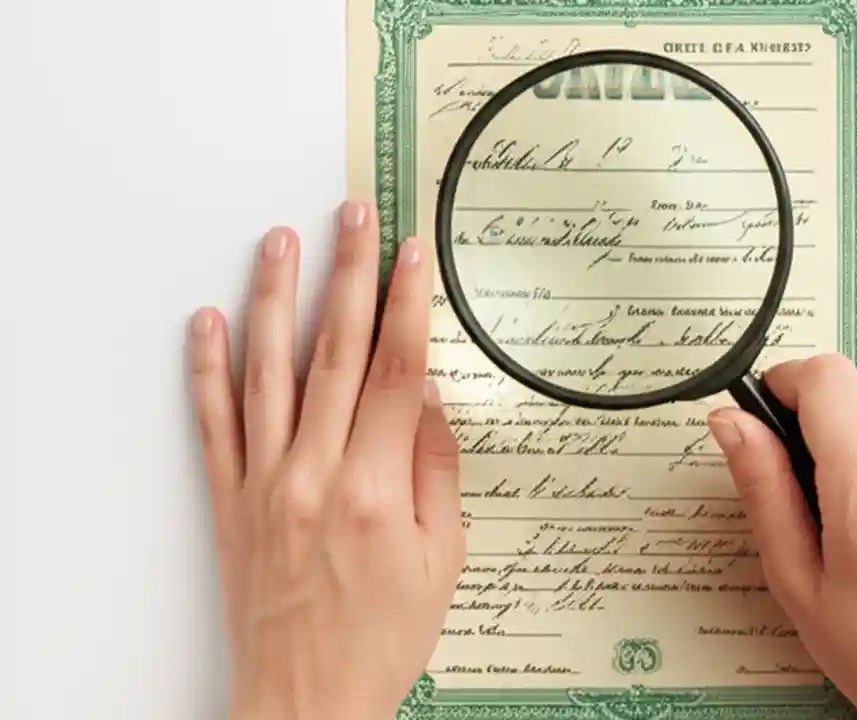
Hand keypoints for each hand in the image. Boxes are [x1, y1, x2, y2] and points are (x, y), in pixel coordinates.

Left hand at [187, 200, 464, 719]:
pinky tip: (205, 321)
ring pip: (270, 373)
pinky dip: (207, 368)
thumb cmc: (383, 638)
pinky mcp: (232, 502)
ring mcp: (267, 484)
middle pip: (336, 354)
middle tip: (352, 216)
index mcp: (380, 490)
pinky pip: (215, 423)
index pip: (398, 373)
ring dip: (275, 299)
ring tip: (279, 241)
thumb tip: (426, 398)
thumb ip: (436, 471)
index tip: (412, 254)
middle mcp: (317, 476)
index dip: (408, 305)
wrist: (307, 702)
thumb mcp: (445, 560)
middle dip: (347, 275)